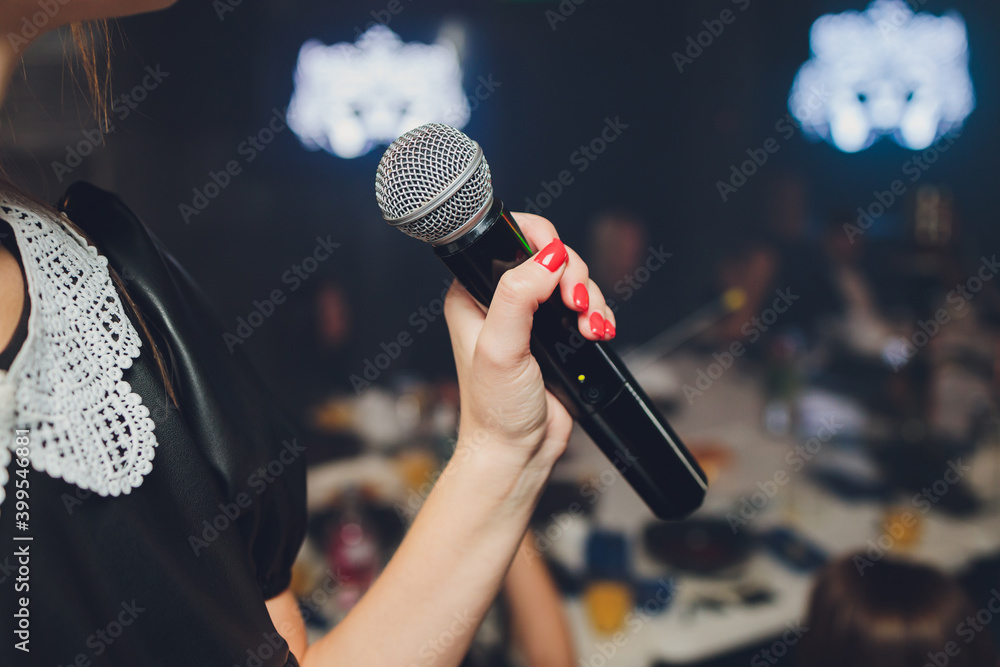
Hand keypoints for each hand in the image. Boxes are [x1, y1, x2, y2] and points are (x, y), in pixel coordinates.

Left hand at [443, 212, 615, 468]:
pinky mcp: (557, 337)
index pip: (509, 240)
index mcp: (473, 293)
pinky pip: (586, 308)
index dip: (539, 240)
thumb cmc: (494, 410)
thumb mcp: (500, 348)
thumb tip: (548, 257)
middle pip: (550, 256)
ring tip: (588, 327)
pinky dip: (598, 316)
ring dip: (590, 299)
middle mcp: (502, 300)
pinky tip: (596, 333)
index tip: (557, 260)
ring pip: (573, 281)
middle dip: (573, 275)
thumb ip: (518, 296)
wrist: (517, 452)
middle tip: (575, 303)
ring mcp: (532, 318)